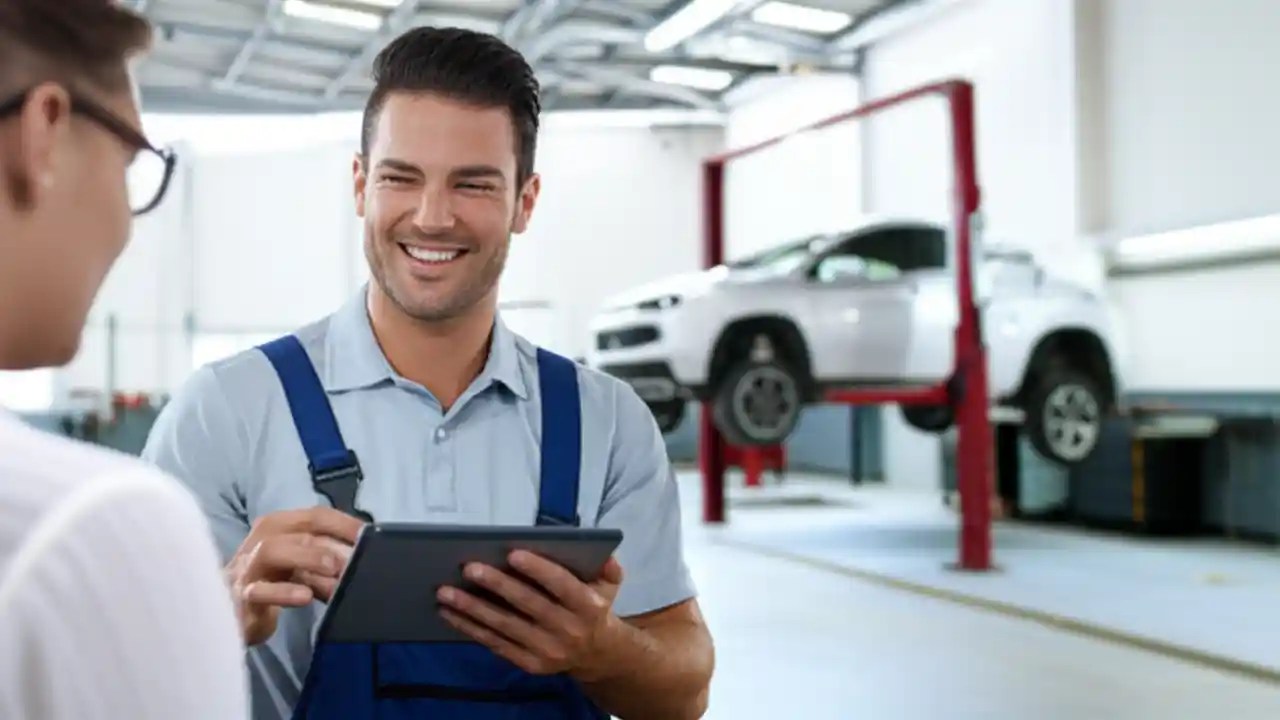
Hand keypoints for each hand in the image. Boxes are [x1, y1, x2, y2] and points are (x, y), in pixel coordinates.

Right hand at [224, 508, 364, 645]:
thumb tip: (362, 561)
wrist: (229, 614)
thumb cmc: (270, 584)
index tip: (369, 535)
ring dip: (307, 557)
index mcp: (278, 528)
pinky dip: (283, 592)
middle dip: (329, 541)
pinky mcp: (239, 596)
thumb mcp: (301, 570)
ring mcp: (247, 568)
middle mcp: (260, 541)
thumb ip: (326, 564)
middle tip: (355, 558)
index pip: (314, 516)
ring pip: (273, 550)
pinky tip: (304, 597)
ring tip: (333, 570)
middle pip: (296, 529)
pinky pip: (258, 590)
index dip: (343, 523)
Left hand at [437, 551, 625, 680]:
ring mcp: (547, 650)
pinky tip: (450, 613)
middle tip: (469, 568)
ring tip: (445, 591)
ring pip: (505, 626)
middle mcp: (568, 630)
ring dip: (472, 609)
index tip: (512, 553)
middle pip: (527, 605)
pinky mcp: (529, 664)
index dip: (538, 569)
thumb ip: (609, 567)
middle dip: (497, 585)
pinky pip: (495, 643)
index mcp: (588, 606)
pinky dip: (470, 628)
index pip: (562, 585)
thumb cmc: (594, 607)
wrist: (596, 654)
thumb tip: (604, 554)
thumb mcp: (610, 585)